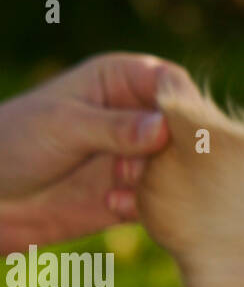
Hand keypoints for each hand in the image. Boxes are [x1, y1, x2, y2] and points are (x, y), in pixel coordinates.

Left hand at [0, 52, 190, 252]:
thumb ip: (115, 127)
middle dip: (172, 150)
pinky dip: (146, 206)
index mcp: (120, 80)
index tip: (178, 133)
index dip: (183, 105)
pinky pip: (161, 201)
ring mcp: (136, 157)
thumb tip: (165, 128)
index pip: (172, 84)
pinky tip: (112, 204)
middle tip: (138, 166)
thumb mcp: (62, 126)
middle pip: (184, 129)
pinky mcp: (133, 195)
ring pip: (177, 169)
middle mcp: (135, 116)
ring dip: (158, 180)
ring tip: (119, 184)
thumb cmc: (14, 141)